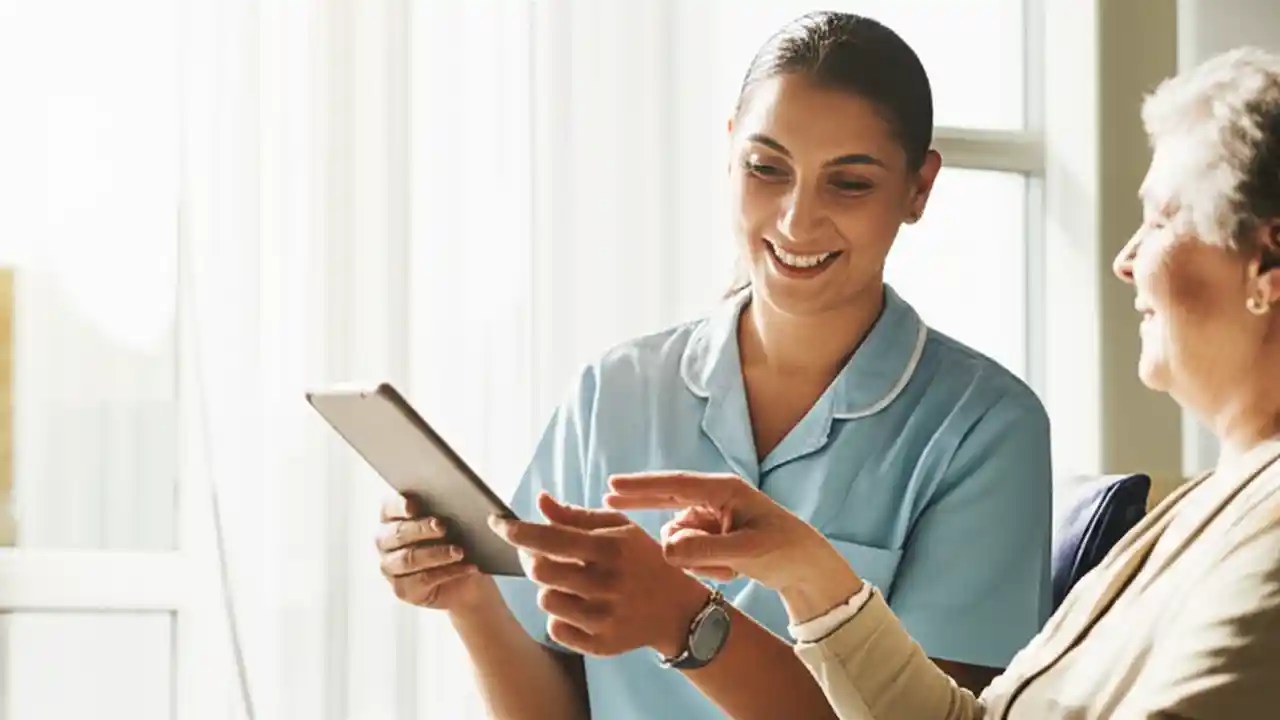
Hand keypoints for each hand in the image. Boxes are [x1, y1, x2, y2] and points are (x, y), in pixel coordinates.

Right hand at [377, 494, 490, 611]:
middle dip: (421, 529)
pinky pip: (423, 580)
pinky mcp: (402, 589)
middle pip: (398, 533)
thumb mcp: (454, 521)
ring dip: (436, 553)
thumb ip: (448, 507)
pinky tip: (466, 566)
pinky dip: (448, 572)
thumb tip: (464, 504)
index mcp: (392, 517)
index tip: (413, 505)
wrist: (466, 579)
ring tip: (459, 551)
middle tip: (442, 526)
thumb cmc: (456, 540)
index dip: (399, 505)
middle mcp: (385, 541)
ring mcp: (390, 566)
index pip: (389, 507)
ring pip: (408, 559)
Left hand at [488, 492, 710, 657]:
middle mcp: (607, 585)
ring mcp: (603, 618)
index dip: (518, 531)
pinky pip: (556, 628)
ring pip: (545, 600)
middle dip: (531, 560)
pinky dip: (560, 616)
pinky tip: (579, 607)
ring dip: (549, 588)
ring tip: (570, 583)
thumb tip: (540, 501)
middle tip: (537, 555)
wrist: (678, 610)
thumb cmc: (642, 561)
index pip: (551, 539)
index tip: (497, 523)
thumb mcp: (619, 529)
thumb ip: (575, 516)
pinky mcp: (601, 644)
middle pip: (540, 572)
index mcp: (610, 549)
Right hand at [604, 472, 862, 620]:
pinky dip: (704, 566)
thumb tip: (666, 548)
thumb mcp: (745, 552)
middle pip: (666, 499)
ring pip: (678, 537)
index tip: (612, 485)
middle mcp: (715, 499)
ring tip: (728, 571)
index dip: (642, 486)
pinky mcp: (712, 536)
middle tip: (606, 500)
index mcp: (724, 491)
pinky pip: (690, 552)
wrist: (806, 568)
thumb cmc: (783, 550)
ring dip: (695, 558)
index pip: (675, 485)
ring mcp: (712, 519)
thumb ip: (704, 550)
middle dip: (641, 502)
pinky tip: (730, 573)